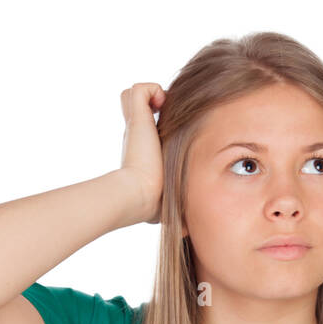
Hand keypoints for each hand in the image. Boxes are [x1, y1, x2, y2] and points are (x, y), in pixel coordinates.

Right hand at [119, 82, 165, 224]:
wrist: (139, 195)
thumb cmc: (157, 204)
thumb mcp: (172, 203)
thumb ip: (179, 212)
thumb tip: (187, 235)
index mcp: (144, 152)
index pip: (147, 126)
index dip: (159, 123)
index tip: (177, 131)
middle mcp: (137, 135)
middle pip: (138, 106)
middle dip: (156, 107)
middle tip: (169, 117)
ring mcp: (135, 125)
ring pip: (135, 94)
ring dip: (150, 96)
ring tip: (163, 110)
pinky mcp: (136, 118)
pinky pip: (140, 88)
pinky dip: (152, 91)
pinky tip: (161, 106)